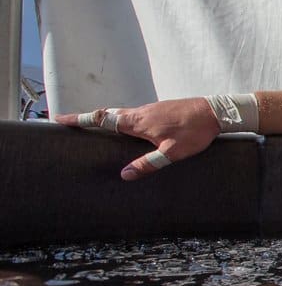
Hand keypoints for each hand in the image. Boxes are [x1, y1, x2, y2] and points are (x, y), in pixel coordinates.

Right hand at [55, 98, 222, 180]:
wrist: (216, 111)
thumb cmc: (195, 131)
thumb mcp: (171, 153)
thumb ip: (148, 164)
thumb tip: (124, 175)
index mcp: (137, 121)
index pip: (101, 119)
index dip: (79, 120)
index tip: (60, 119)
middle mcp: (139, 112)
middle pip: (107, 114)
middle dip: (87, 119)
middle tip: (70, 125)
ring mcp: (150, 109)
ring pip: (121, 114)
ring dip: (104, 119)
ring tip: (92, 129)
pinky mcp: (159, 110)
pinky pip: (133, 115)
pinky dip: (122, 120)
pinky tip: (126, 130)